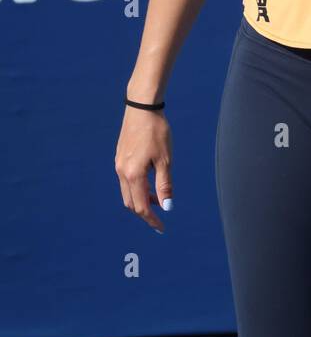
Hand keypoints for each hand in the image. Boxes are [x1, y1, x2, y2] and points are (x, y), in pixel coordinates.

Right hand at [115, 107, 173, 233]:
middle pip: (131, 203)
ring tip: (158, 199)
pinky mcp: (119, 158)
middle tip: (160, 218)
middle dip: (144, 213)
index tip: (161, 228)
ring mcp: (118, 165)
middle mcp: (122, 172)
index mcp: (133, 174)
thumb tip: (167, 207)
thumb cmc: (157, 132)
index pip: (141, 206)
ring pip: (127, 193)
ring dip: (141, 200)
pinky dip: (137, 189)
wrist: (141, 108)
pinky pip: (126, 181)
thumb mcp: (165, 159)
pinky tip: (150, 184)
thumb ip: (165, 184)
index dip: (151, 219)